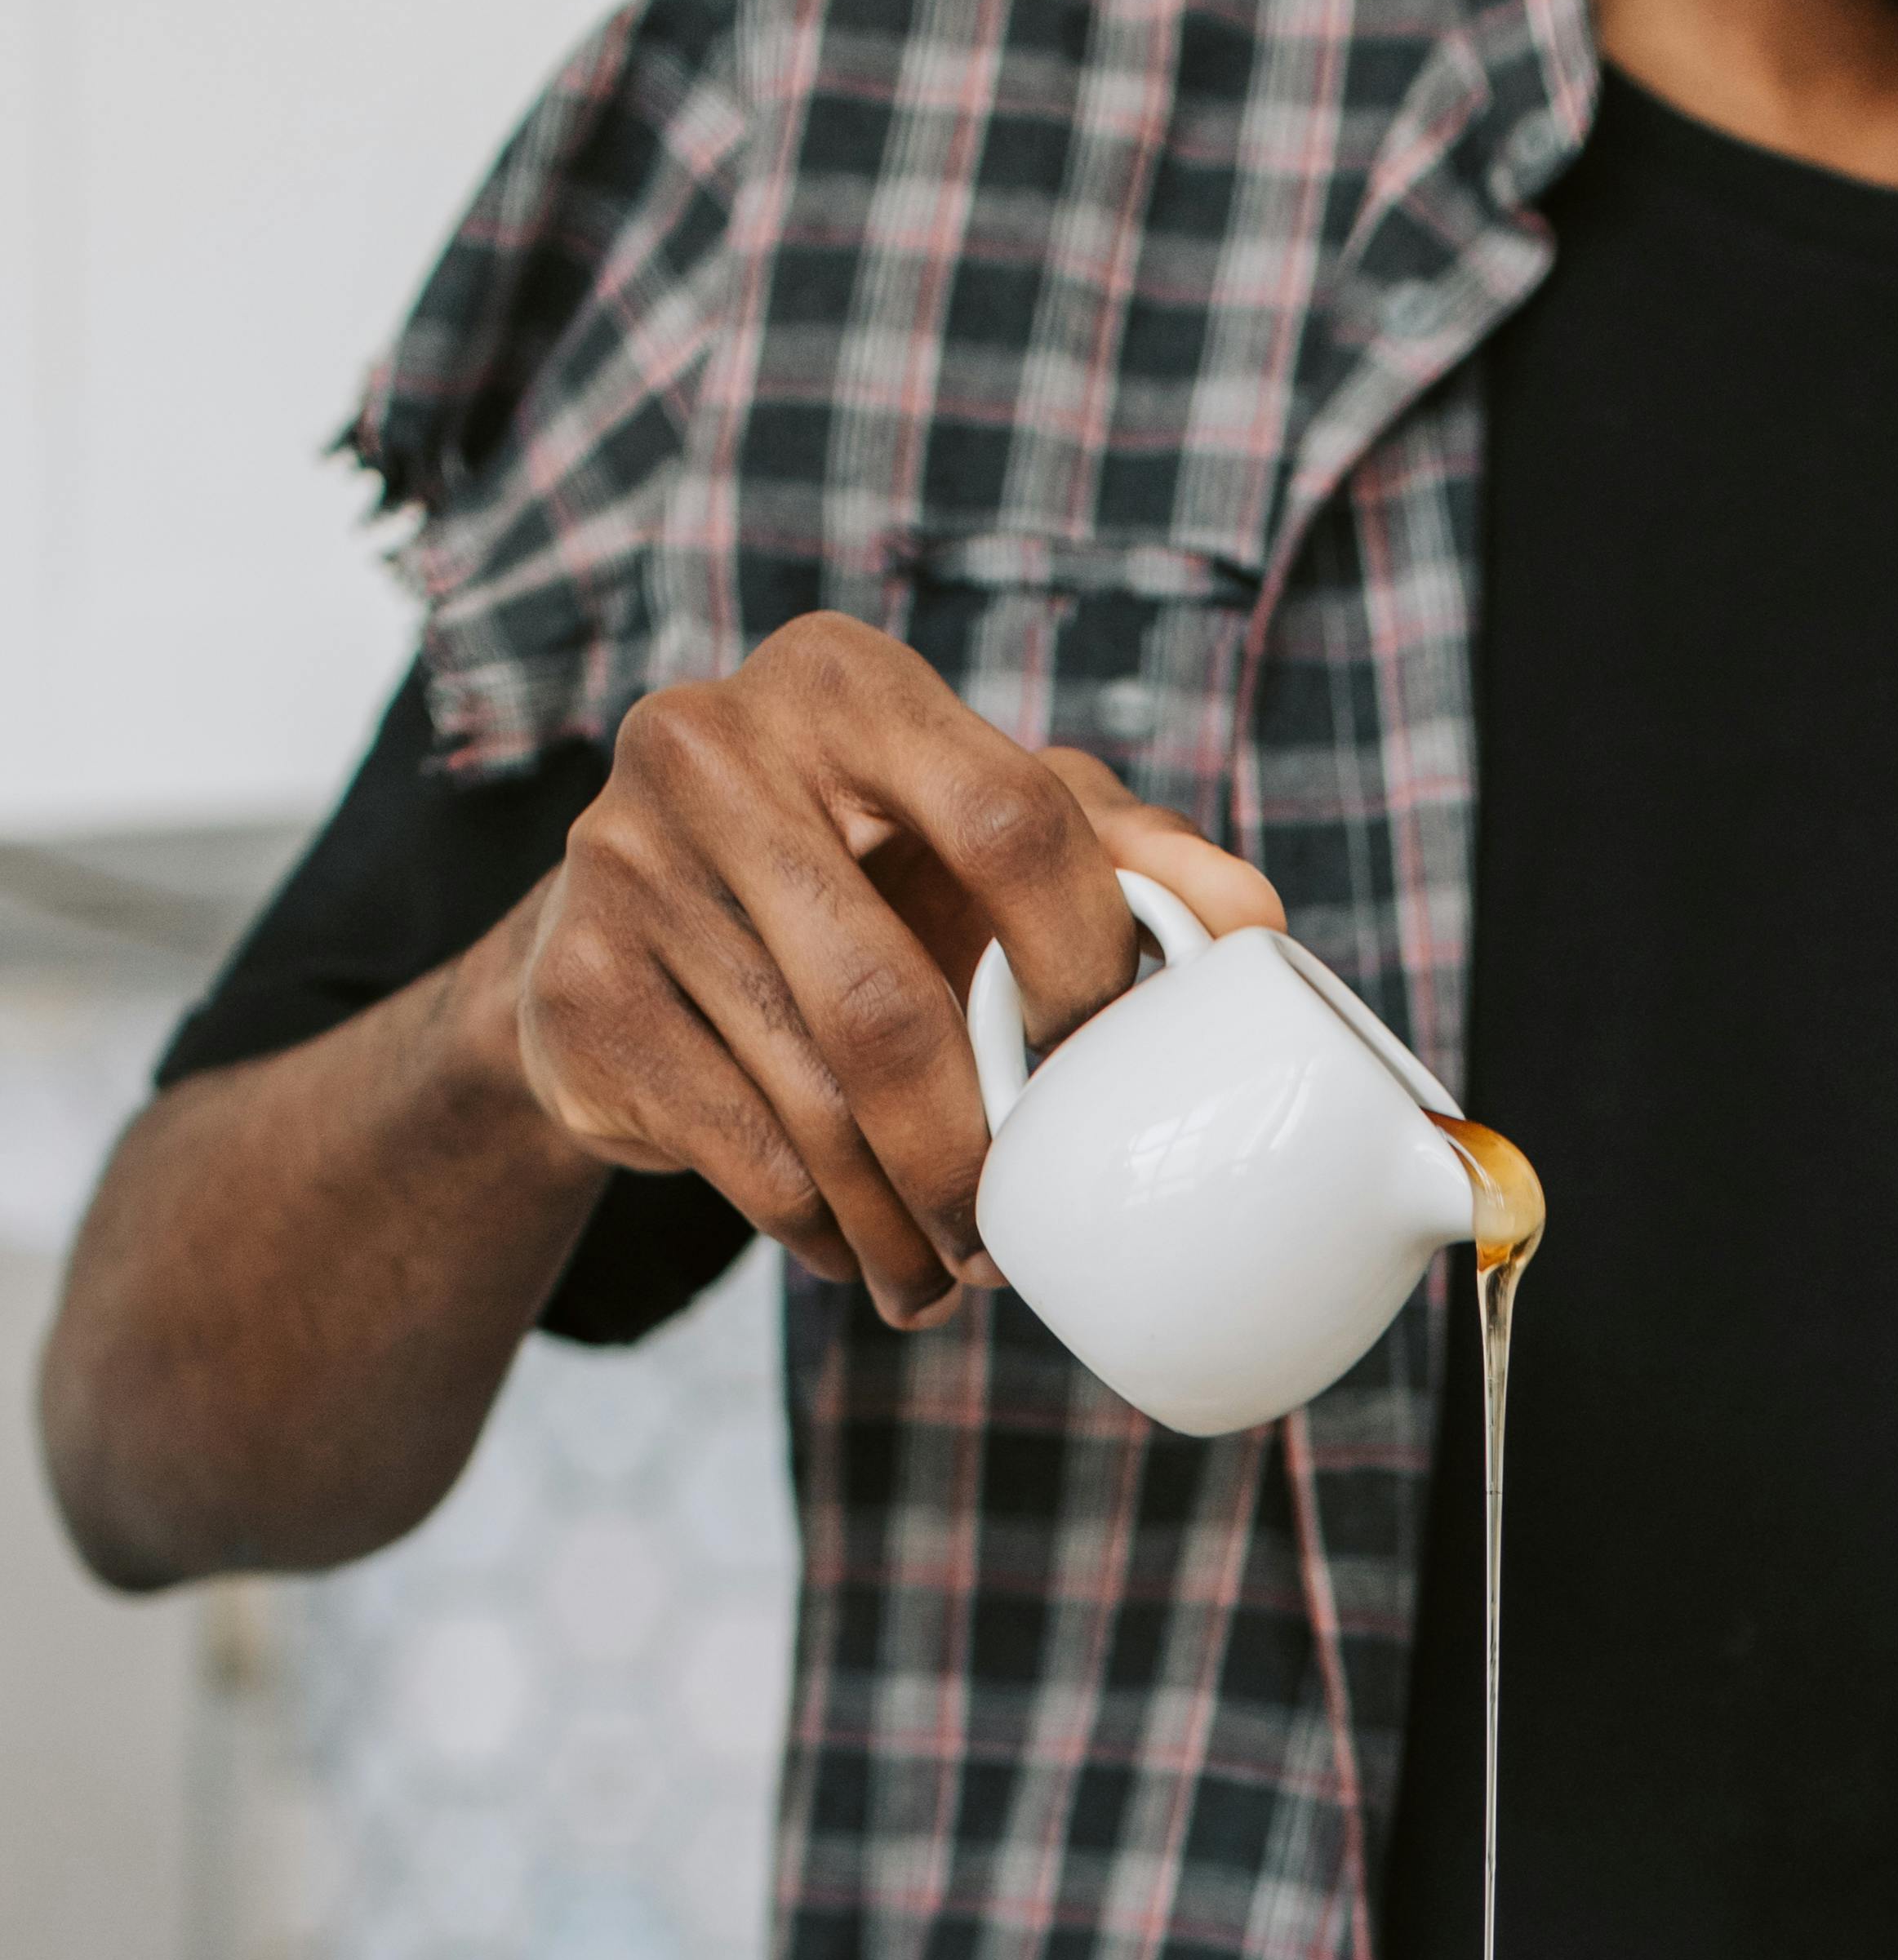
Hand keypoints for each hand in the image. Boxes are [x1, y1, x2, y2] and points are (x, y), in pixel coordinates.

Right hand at [505, 616, 1284, 1328]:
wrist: (612, 939)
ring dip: (904, 1226)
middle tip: (1016, 1241)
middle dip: (975, 1160)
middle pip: (894, 1005)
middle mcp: (712, 744)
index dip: (1086, 966)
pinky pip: (741, 1154)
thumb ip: (1130, 858)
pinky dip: (821, 1233)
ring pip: (815, 1105)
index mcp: (845, 680)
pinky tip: (857, 1254)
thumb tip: (1258, 930)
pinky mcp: (576, 986)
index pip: (1015, 819)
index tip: (1107, 1068)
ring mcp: (624, 863)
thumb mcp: (984, 833)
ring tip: (951, 1279)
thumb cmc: (855, 878)